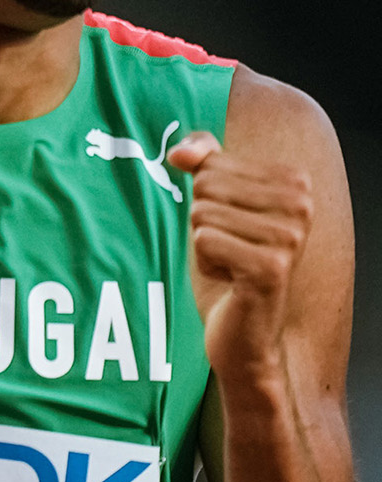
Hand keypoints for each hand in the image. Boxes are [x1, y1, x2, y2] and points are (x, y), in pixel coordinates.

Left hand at [168, 132, 313, 389]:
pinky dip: (205, 262)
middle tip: (229, 249)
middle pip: (206, 186)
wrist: (242, 329)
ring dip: (204, 244)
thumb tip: (180, 152)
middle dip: (203, 221)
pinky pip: (203, 239)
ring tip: (230, 264)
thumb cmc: (227, 263)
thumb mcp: (212, 204)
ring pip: (202, 213)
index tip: (232, 228)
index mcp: (295, 183)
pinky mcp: (271, 267)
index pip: (212, 164)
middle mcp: (301, 206)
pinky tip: (230, 279)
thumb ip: (202, 162)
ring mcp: (289, 237)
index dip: (206, 199)